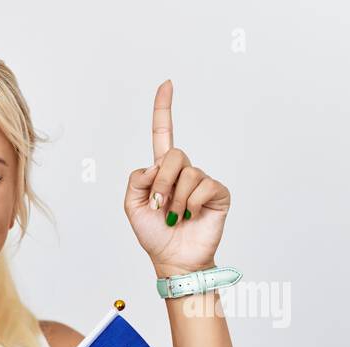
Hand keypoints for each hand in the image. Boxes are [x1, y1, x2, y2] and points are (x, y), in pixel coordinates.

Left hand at [124, 79, 230, 277]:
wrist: (173, 259)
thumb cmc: (154, 235)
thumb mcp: (132, 206)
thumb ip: (136, 180)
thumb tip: (154, 165)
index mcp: (161, 171)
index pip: (163, 134)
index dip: (163, 110)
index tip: (166, 84)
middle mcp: (183, 172)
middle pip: (174, 155)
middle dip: (161, 182)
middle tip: (157, 205)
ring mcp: (202, 181)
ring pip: (188, 173)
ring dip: (174, 199)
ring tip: (174, 216)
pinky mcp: (218, 192)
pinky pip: (203, 187)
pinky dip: (190, 204)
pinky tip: (190, 216)